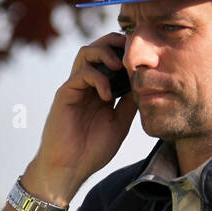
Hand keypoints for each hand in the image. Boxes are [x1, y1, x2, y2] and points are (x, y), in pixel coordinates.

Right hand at [25, 32, 138, 205]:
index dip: (126, 51)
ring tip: (120, 67)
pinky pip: (81, 74)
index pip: (111, 59)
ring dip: (105, 53)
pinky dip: (98, 79)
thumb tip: (146, 84)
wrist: (70, 168)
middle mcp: (86, 85)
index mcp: (99, 90)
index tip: (144, 55)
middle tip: (132, 49)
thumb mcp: (120, 123)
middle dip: (115, 42)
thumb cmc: (92, 150)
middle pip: (97, 48)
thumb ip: (129, 103)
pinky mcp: (65, 94)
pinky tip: (108, 96)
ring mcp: (74, 88)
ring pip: (86, 53)